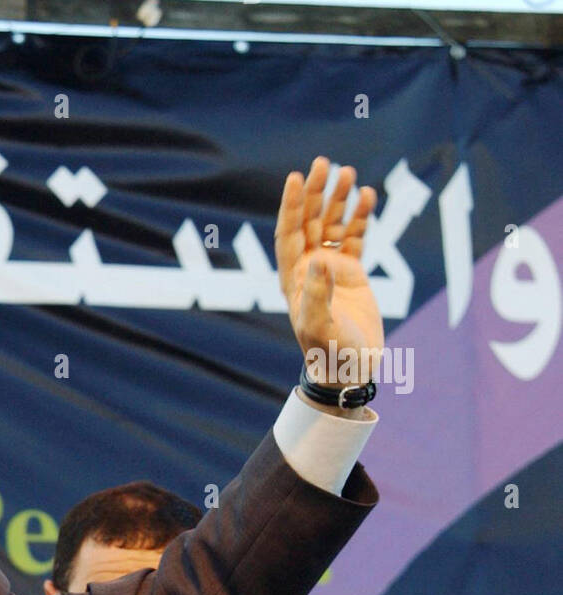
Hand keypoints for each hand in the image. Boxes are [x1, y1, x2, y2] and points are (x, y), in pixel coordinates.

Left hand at [275, 157, 381, 389]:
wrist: (350, 368)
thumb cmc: (329, 352)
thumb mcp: (321, 325)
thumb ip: (318, 294)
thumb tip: (318, 260)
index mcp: (293, 280)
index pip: (289, 234)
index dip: (292, 207)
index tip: (296, 178)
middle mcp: (309, 270)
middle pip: (309, 222)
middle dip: (315, 194)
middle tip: (325, 163)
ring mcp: (330, 270)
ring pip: (332, 226)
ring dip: (339, 200)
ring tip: (349, 173)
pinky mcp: (351, 274)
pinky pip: (355, 239)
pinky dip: (360, 218)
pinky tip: (367, 196)